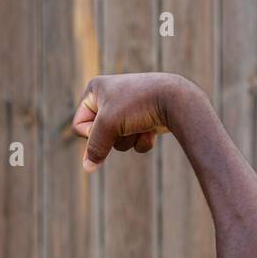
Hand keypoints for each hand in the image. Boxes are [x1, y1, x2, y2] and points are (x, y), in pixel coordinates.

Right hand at [72, 73, 192, 173]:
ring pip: (117, 141)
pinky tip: (152, 129)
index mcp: (95, 89)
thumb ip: (94, 147)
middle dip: (114, 137)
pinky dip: (142, 140)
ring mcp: (127, 109)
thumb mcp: (109, 125)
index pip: (79, 124)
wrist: (177, 100)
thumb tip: (88, 167)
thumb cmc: (138, 105)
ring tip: (141, 124)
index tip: (108, 125)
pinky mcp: (143, 120)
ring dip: (129, 139)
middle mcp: (109, 97)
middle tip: (127, 124)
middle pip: (99, 135)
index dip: (91, 133)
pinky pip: (134, 141)